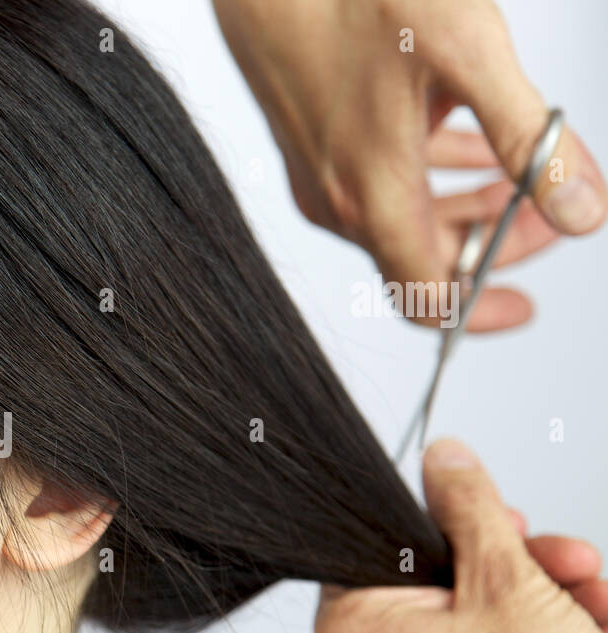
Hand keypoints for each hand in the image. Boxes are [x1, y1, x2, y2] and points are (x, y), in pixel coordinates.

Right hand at [213, 0, 607, 330]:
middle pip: (424, 259)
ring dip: (469, 207)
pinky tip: (471, 141)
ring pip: (406, 221)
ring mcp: (321, 177)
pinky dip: (435, 178)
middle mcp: (339, 201)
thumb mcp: (467, 55)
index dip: (479, 312)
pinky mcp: (316, 150)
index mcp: (373, 195)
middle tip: (552, 208)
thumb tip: (582, 209)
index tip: (522, 306)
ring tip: (524, 169)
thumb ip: (529, 137)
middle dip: (495, 243)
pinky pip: (379, 188)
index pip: (427, 297)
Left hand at [313, 438, 607, 632]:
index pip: (379, 549)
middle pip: (437, 589)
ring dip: (541, 605)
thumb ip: (467, 507)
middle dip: (515, 566)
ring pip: (472, 632)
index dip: (449, 526)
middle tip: (559, 561)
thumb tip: (444, 462)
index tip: (495, 522)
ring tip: (590, 607)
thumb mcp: (505, 579)